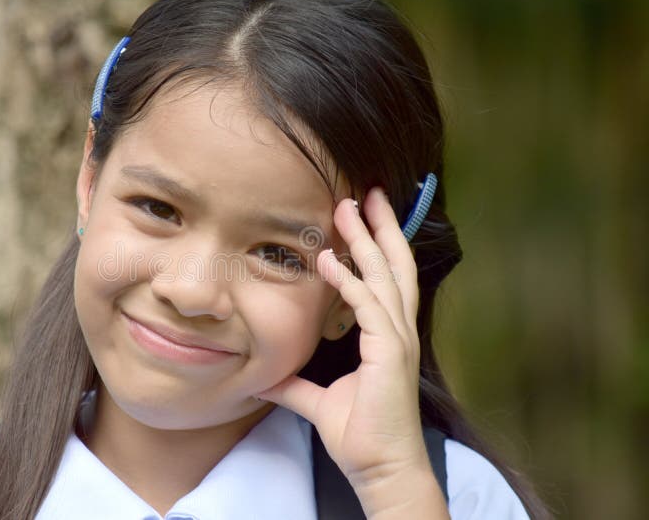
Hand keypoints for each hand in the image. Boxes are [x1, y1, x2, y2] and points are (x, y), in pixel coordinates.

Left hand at [257, 186, 446, 516]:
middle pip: (395, 265)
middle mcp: (398, 329)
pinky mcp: (389, 353)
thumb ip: (295, 385)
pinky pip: (369, 306)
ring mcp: (397, 339)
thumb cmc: (361, 434)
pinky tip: (327, 260)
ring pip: (385, 275)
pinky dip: (348, 281)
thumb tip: (264, 380)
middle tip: (366, 192)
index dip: (377, 245)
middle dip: (381, 226)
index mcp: (388, 334)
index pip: (386, 278)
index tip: (362, 216)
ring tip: (348, 207)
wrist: (381, 468)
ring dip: (367, 239)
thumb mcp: (319, 400)